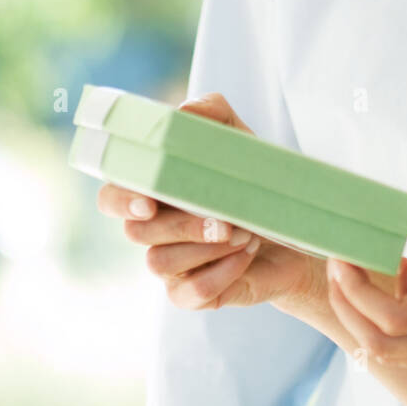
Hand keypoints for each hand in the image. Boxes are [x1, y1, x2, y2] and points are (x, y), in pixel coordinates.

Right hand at [97, 92, 406, 321]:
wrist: (295, 231)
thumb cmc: (255, 182)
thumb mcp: (241, 140)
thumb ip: (212, 114)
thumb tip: (185, 111)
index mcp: (155, 193)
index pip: (111, 196)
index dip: (122, 200)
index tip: (150, 202)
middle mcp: (154, 230)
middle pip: (136, 231)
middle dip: (182, 224)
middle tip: (226, 219)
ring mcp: (170, 266)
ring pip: (159, 262)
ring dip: (206, 247)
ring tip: (247, 233)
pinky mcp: (192, 294)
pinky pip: (191, 292)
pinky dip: (221, 273)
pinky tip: (245, 256)